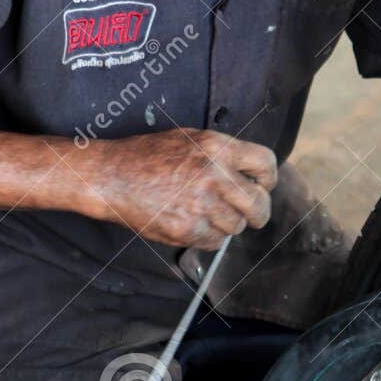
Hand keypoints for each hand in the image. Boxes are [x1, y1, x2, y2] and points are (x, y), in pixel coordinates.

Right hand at [84, 128, 277, 248]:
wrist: (112, 176)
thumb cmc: (148, 156)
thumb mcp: (190, 139)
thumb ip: (223, 155)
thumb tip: (252, 176)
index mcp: (217, 148)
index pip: (266, 164)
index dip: (268, 179)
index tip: (263, 187)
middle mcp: (214, 175)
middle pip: (259, 204)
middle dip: (258, 213)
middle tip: (250, 215)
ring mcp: (201, 204)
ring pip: (237, 226)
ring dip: (227, 224)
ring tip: (205, 212)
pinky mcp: (187, 228)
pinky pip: (216, 242)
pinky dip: (209, 237)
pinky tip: (192, 222)